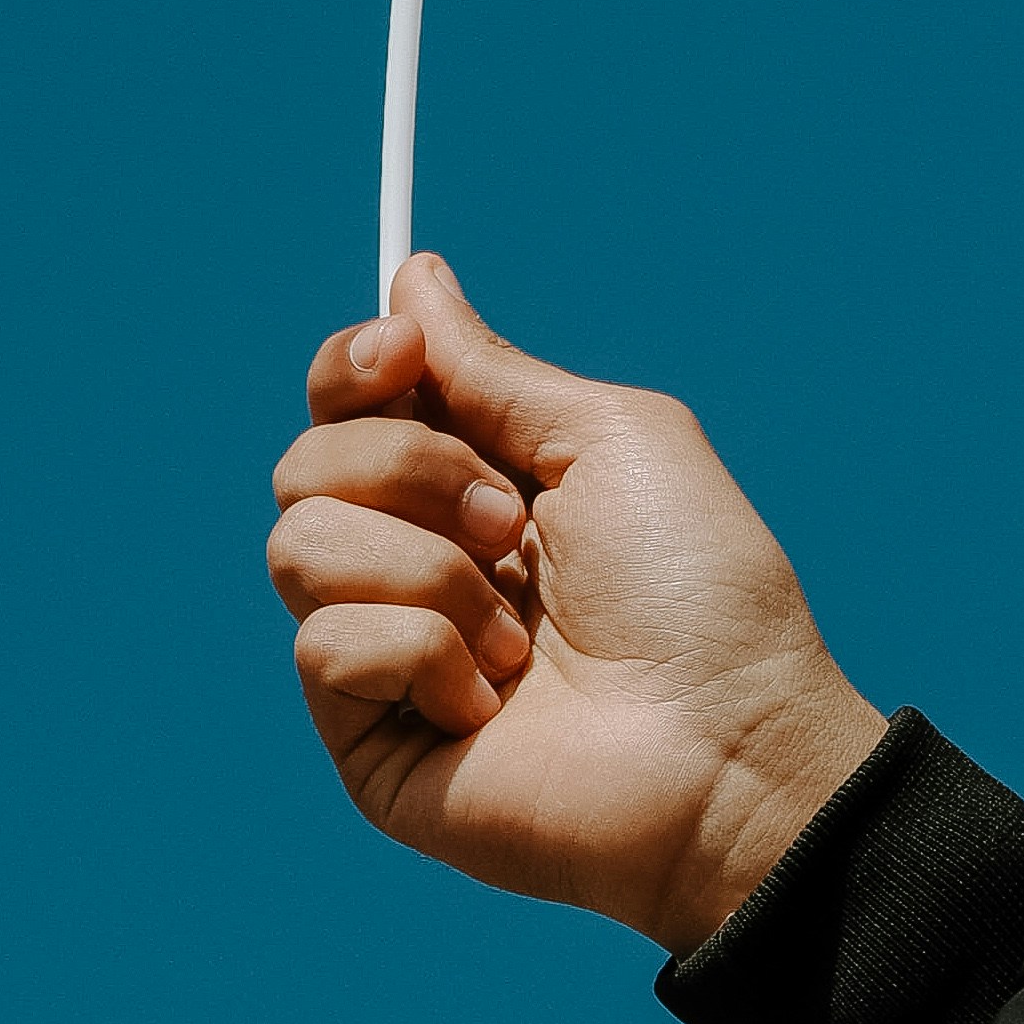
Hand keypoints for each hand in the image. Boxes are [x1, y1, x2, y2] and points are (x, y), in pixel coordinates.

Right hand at [267, 254, 884, 956]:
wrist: (726, 745)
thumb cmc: (697, 589)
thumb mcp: (603, 438)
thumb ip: (490, 371)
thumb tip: (410, 278)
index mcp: (470, 488)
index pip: (348, 406)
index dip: (352, 365)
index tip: (400, 353)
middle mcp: (417, 564)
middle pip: (306, 463)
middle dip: (411, 470)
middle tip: (511, 524)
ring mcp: (388, 657)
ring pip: (297, 544)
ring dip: (426, 567)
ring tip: (518, 632)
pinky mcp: (370, 744)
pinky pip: (323, 647)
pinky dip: (420, 652)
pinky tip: (491, 700)